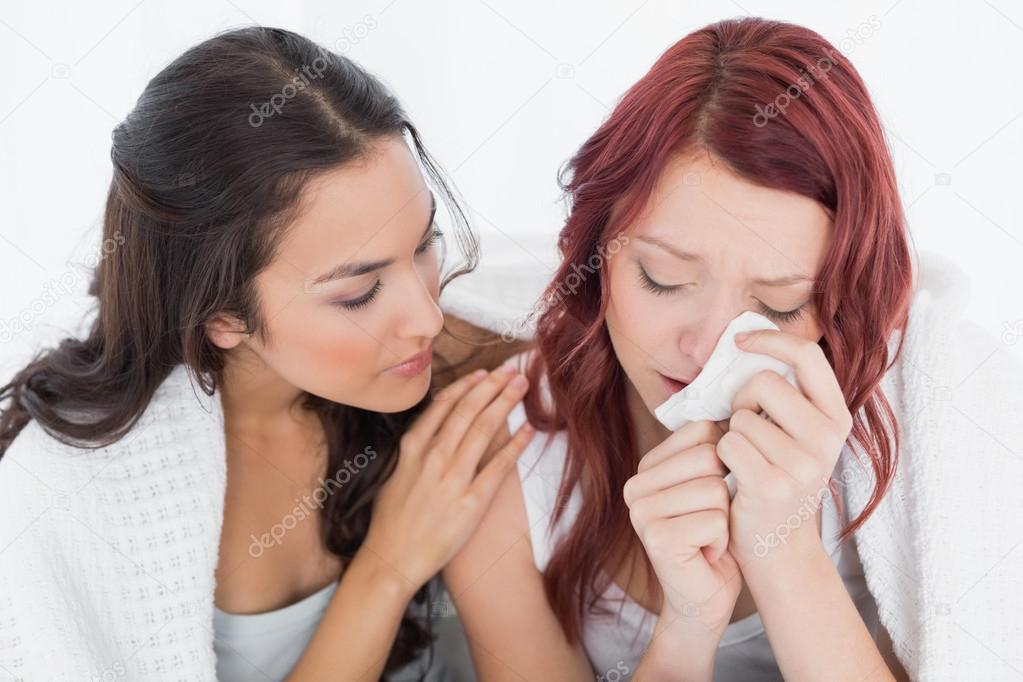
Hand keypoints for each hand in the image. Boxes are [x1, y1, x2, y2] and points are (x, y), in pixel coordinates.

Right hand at [361, 365, 532, 595]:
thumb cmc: (390, 520)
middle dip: (493, 385)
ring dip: (506, 403)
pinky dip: (516, 444)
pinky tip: (529, 430)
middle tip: (512, 370)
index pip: (444, 405)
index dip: (467, 385)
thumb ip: (415, 448)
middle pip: (469, 410)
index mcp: (413, 447)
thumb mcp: (395, 473)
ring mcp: (453, 478)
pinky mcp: (472, 502)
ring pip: (485, 429)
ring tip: (522, 386)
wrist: (391, 559)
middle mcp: (434, 457)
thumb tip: (433, 427)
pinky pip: (499, 466)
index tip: (483, 373)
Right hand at [623, 420, 741, 650]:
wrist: (705, 596)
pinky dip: (722, 540)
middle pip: (710, 458)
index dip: (722, 464)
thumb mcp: (711, 484)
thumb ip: (711, 448)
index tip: (709, 494)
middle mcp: (635, 485)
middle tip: (709, 519)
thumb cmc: (713, 537)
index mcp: (647, 466)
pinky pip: (714, 521)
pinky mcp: (656, 539)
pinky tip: (706, 553)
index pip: (703, 431)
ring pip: (714, 490)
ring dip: (724, 519)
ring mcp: (641, 512)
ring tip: (708, 536)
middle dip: (724, 492)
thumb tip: (735, 409)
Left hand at [716, 329, 853, 566]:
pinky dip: (722, 456)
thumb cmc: (777, 480)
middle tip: (744, 425)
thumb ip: (786, 397)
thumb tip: (743, 341)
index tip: (739, 342)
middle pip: (766, 382)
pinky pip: (728, 444)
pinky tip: (735, 475)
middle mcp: (828, 438)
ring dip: (732, 433)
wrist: (779, 548)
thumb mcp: (796, 436)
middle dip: (742, 398)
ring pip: (742, 417)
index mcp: (836, 417)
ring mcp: (803, 463)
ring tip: (745, 458)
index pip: (807, 355)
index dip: (770, 339)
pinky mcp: (773, 485)